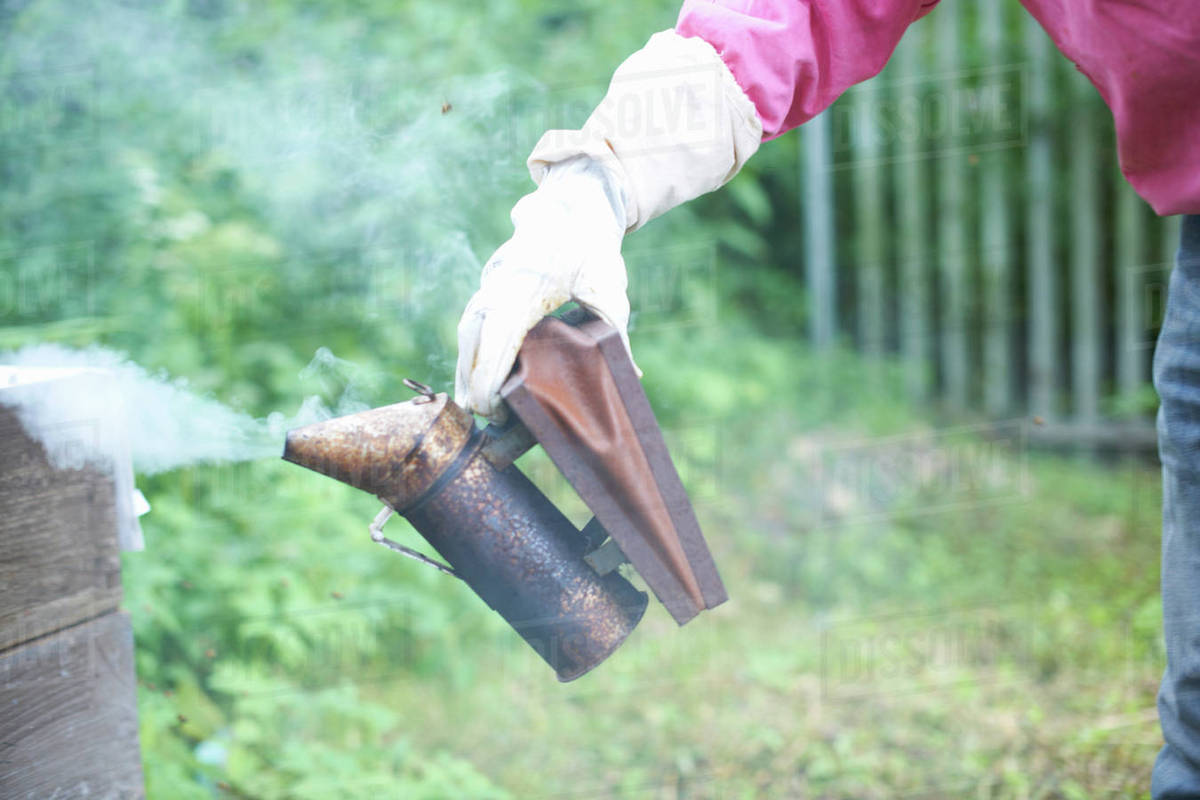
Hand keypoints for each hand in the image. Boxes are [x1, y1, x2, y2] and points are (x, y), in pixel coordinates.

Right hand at [455, 29, 762, 418]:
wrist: (577, 204)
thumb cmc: (594, 248)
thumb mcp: (610, 291)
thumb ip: (615, 335)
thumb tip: (632, 376)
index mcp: (529, 281)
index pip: (500, 333)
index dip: (490, 371)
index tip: (489, 403)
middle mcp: (503, 279)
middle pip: (476, 333)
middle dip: (472, 374)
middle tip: (477, 413)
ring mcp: (494, 277)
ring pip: (471, 325)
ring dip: (467, 362)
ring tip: (471, 401)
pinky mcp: (494, 279)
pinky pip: (476, 316)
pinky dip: (473, 345)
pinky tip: (475, 371)